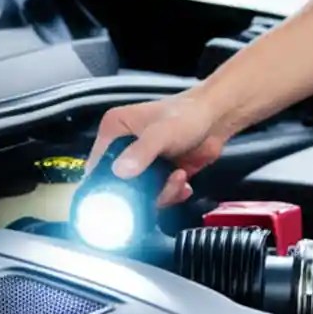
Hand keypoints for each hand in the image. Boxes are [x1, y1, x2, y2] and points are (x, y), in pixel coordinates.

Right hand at [86, 91, 231, 206]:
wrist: (217, 119)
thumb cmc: (188, 115)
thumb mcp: (162, 133)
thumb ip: (141, 151)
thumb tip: (120, 172)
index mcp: (113, 132)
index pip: (96, 166)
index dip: (105, 185)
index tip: (122, 198)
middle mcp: (123, 148)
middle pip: (118, 186)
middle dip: (141, 193)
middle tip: (161, 186)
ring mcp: (141, 164)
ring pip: (140, 195)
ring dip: (162, 193)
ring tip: (178, 177)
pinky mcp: (157, 175)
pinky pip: (157, 196)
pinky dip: (171, 194)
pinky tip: (183, 182)